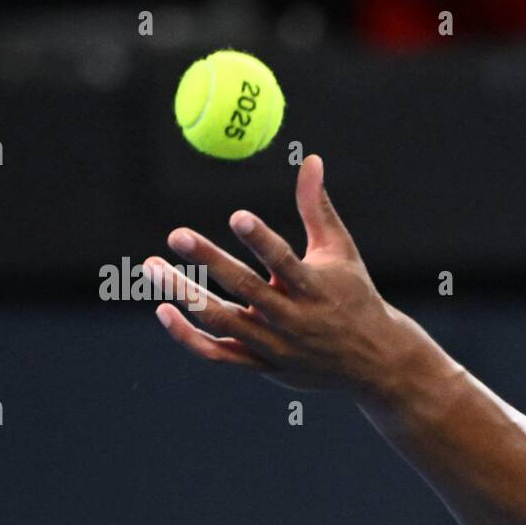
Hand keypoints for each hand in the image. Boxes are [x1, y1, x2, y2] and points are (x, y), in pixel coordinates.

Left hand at [147, 154, 391, 393]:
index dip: (261, 240)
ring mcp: (275, 345)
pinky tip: (164, 309)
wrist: (374, 361)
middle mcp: (293, 318)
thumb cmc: (354, 295)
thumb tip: (310, 159)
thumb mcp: (341, 251)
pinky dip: (188, 336)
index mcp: (314, 288)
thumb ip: (317, 207)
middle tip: (177, 234)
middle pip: (246, 290)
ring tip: (151, 267)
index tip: (237, 216)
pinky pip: (218, 354)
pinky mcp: (263, 365)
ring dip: (185, 295)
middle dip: (211, 261)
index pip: (285, 262)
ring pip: (223, 322)